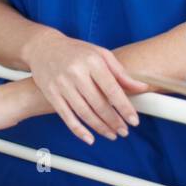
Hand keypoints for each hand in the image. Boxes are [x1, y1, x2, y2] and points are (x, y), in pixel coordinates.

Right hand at [22, 30, 148, 144]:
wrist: (44, 47)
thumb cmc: (76, 51)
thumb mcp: (100, 54)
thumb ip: (120, 72)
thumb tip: (142, 87)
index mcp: (92, 62)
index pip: (112, 89)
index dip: (124, 108)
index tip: (134, 121)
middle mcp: (76, 73)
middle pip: (99, 104)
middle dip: (114, 121)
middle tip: (124, 131)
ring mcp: (62, 84)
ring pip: (84, 113)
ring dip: (100, 127)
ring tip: (112, 134)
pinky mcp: (51, 94)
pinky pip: (67, 116)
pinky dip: (78, 130)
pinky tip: (90, 138)